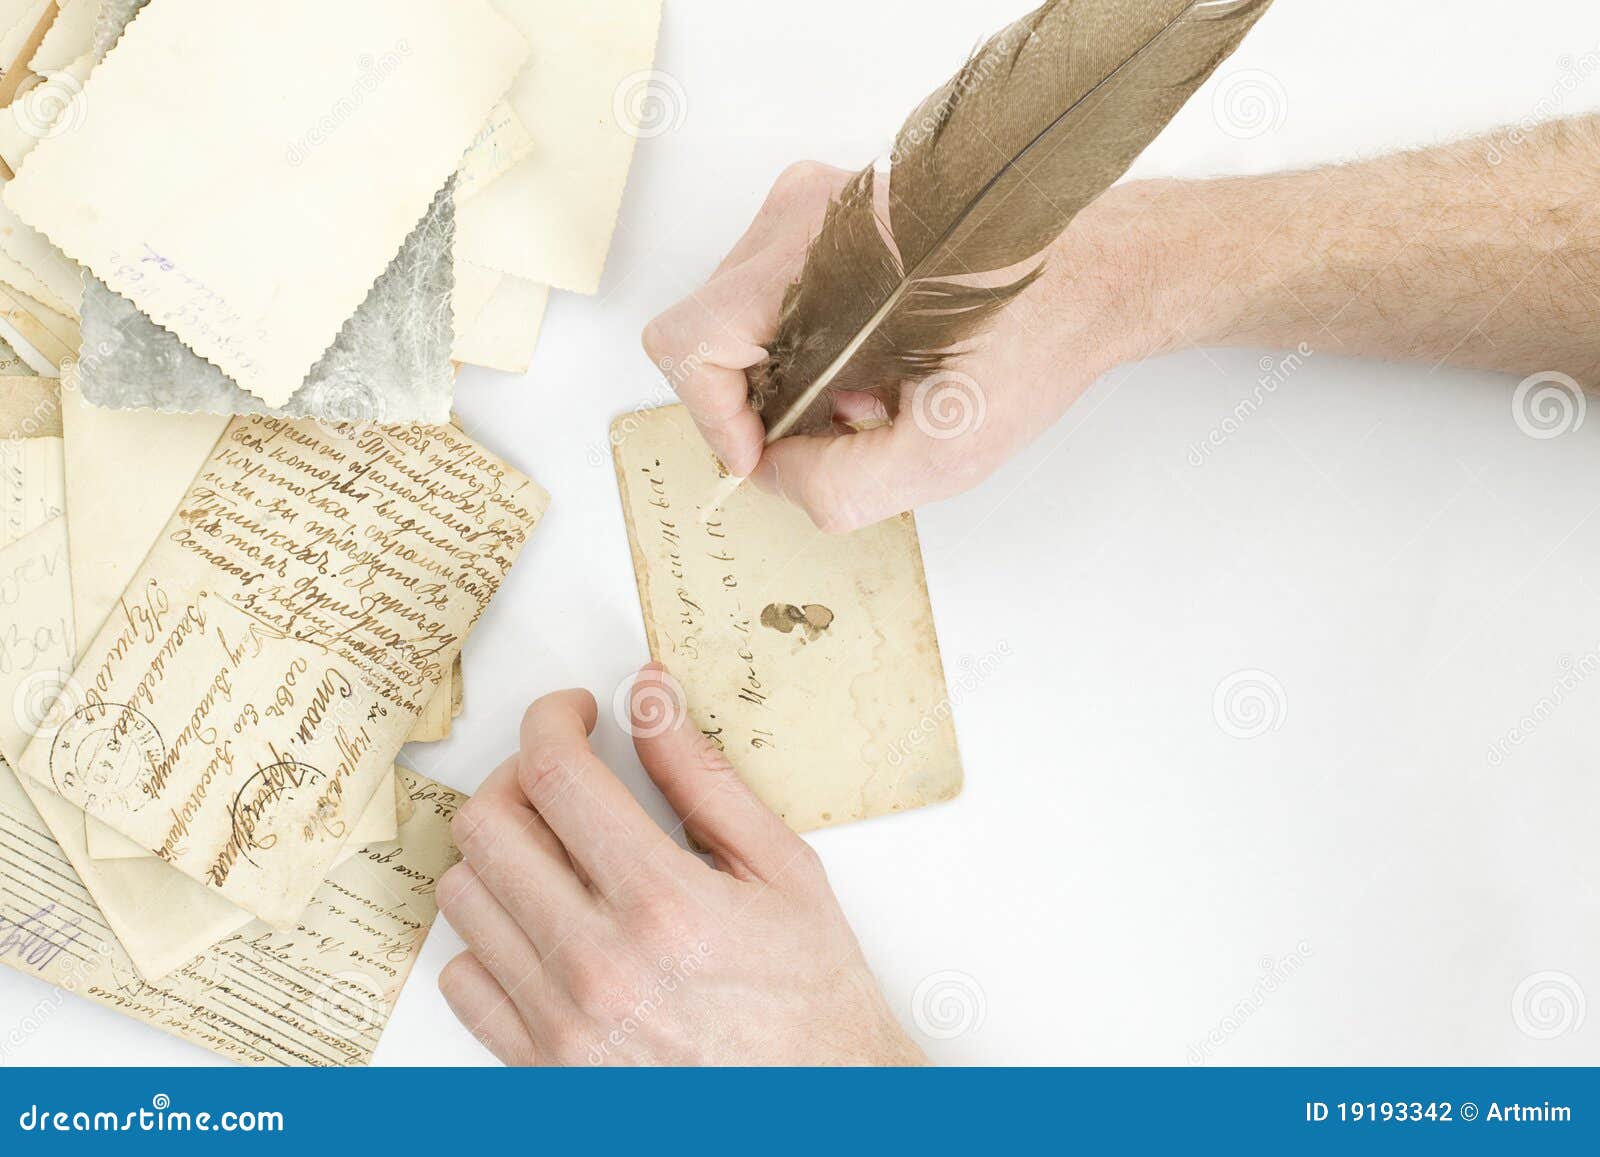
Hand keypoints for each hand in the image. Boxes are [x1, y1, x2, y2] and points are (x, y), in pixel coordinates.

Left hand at [437, 664, 924, 1065]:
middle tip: (562, 775)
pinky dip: (491, 937)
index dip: (553, 718)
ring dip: (502, 852)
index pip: (556, 773)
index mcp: (664, 903)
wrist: (819, 1115)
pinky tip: (543, 925)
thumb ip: (704, 776)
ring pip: (464, 896)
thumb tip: (650, 695)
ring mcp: (561, 1024)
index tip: (573, 712)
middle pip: (488, 825)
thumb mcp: (782, 869)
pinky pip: (463, 979)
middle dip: (519, 774)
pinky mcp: (541, 1069)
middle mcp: (599, 965)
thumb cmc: (812, 1001)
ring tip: (555, 851)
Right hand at [642, 161, 1173, 531]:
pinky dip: (811, 351)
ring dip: (791, 381)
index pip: (689, 342)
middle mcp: (799, 215)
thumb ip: (834, 487)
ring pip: (740, 321)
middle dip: (766, 405)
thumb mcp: (942, 454)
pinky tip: (877, 367)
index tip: (767, 457)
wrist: (1094, 273)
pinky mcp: (825, 217)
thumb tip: (768, 475)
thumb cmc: (1033, 345)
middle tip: (847, 426)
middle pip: (710, 335)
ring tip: (874, 395)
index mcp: (816, 259)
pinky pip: (774, 300)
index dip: (715, 419)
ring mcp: (808, 207)